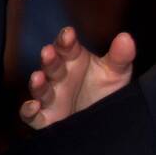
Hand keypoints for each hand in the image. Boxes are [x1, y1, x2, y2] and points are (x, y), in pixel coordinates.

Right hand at [19, 27, 135, 128]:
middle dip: (50, 59)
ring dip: (38, 83)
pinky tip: (33, 106)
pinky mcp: (46, 119)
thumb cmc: (105, 91)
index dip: (66, 41)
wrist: (104, 120)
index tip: (69, 34)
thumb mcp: (116, 73)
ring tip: (38, 76)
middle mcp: (59, 77)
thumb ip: (120, 57)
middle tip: (49, 51)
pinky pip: (32, 116)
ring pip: (40, 89)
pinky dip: (29, 111)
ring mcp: (50, 98)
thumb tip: (126, 37)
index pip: (67, 47)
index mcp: (73, 61)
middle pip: (52, 66)